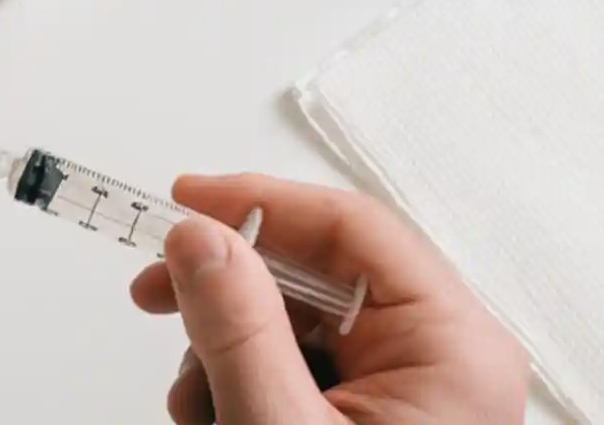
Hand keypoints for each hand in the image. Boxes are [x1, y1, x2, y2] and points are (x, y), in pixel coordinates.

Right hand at [130, 174, 527, 423]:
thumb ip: (239, 330)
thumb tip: (200, 238)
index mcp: (449, 347)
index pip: (351, 229)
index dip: (261, 202)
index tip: (184, 202)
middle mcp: (433, 357)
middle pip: (312, 272)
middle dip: (224, 290)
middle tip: (154, 290)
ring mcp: (396, 389)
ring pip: (286, 319)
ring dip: (219, 352)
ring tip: (198, 410)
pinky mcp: (359, 416)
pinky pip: (285, 363)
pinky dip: (233, 383)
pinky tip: (214, 418)